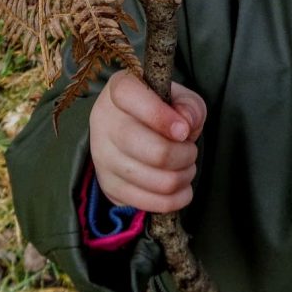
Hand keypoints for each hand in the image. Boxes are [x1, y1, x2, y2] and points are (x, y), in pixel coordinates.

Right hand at [89, 71, 205, 212]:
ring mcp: (102, 156)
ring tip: (186, 167)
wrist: (136, 131)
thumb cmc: (162, 111)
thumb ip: (189, 106)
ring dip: (182, 177)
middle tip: (190, 151)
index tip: (184, 131)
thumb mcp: (181, 98)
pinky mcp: (108, 185)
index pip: (128, 96)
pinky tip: (181, 187)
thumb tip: (185, 124)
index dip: (159, 115)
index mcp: (119, 89)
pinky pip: (148, 202)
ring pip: (154, 180)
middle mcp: (103, 121)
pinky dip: (175, 199)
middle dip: (183, 155)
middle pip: (150, 149)